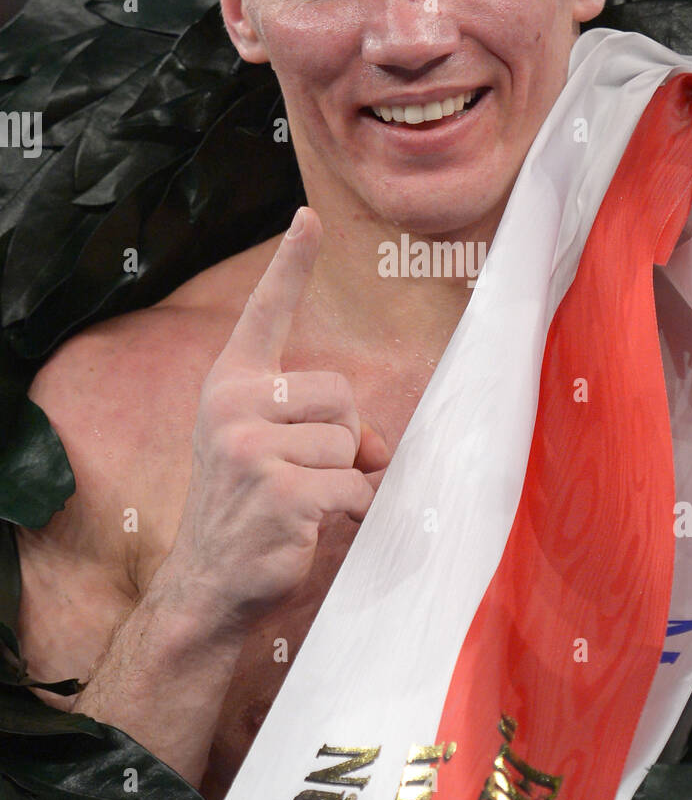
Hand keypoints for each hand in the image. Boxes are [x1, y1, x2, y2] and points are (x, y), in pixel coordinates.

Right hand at [162, 206, 390, 631]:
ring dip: (344, 479)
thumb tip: (375, 440)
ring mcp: (252, 447)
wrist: (209, 582)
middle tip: (304, 475)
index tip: (308, 217)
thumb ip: (312, 420)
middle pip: (342, 395)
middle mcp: (234, 405)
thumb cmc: (249, 508)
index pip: (266, 312)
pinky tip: (309, 526)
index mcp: (231, 384)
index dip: (291, 263)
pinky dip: (350, 510)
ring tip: (300, 503)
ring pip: (351, 442)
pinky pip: (354, 486)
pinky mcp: (278, 490)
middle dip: (343, 439)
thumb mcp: (263, 445)